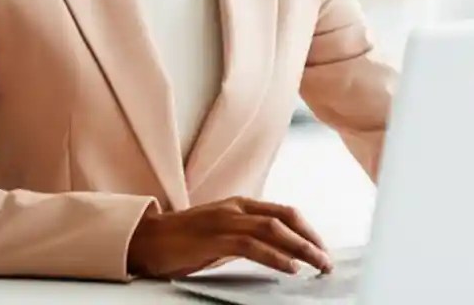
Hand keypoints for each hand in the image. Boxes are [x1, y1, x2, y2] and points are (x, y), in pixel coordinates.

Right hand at [126, 196, 331, 278]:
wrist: (146, 239)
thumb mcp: (221, 233)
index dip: (308, 230)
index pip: (285, 212)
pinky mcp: (213, 238)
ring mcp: (225, 221)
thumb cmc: (183, 240)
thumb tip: (278, 253)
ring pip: (274, 230)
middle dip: (311, 239)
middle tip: (328, 261)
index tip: (322, 248)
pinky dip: (275, 256)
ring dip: (301, 248)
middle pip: (286, 218)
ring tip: (318, 265)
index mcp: (240, 204)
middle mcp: (236, 208)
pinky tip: (290, 268)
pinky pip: (251, 245)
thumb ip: (246, 236)